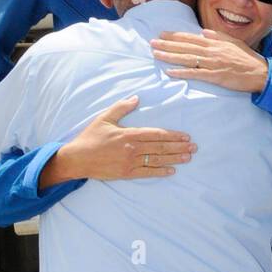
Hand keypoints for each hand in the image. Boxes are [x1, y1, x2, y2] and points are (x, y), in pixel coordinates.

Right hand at [51, 97, 195, 181]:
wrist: (77, 159)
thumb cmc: (90, 137)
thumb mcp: (105, 117)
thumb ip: (121, 107)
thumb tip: (136, 98)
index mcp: (129, 134)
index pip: (156, 134)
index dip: (172, 135)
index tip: (185, 136)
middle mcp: (132, 148)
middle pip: (160, 147)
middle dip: (179, 147)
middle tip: (194, 147)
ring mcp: (129, 162)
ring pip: (156, 160)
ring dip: (174, 159)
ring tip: (188, 158)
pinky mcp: (126, 174)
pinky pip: (147, 173)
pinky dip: (160, 172)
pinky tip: (172, 171)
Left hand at [151, 29, 268, 93]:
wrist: (260, 73)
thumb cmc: (247, 58)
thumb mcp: (233, 42)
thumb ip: (218, 36)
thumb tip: (204, 32)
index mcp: (215, 42)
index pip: (191, 38)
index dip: (175, 36)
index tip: (162, 34)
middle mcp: (212, 51)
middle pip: (185, 47)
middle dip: (167, 45)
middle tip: (152, 43)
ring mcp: (213, 63)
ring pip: (187, 58)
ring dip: (170, 56)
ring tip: (156, 54)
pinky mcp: (215, 76)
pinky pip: (195, 74)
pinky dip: (182, 72)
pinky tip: (170, 72)